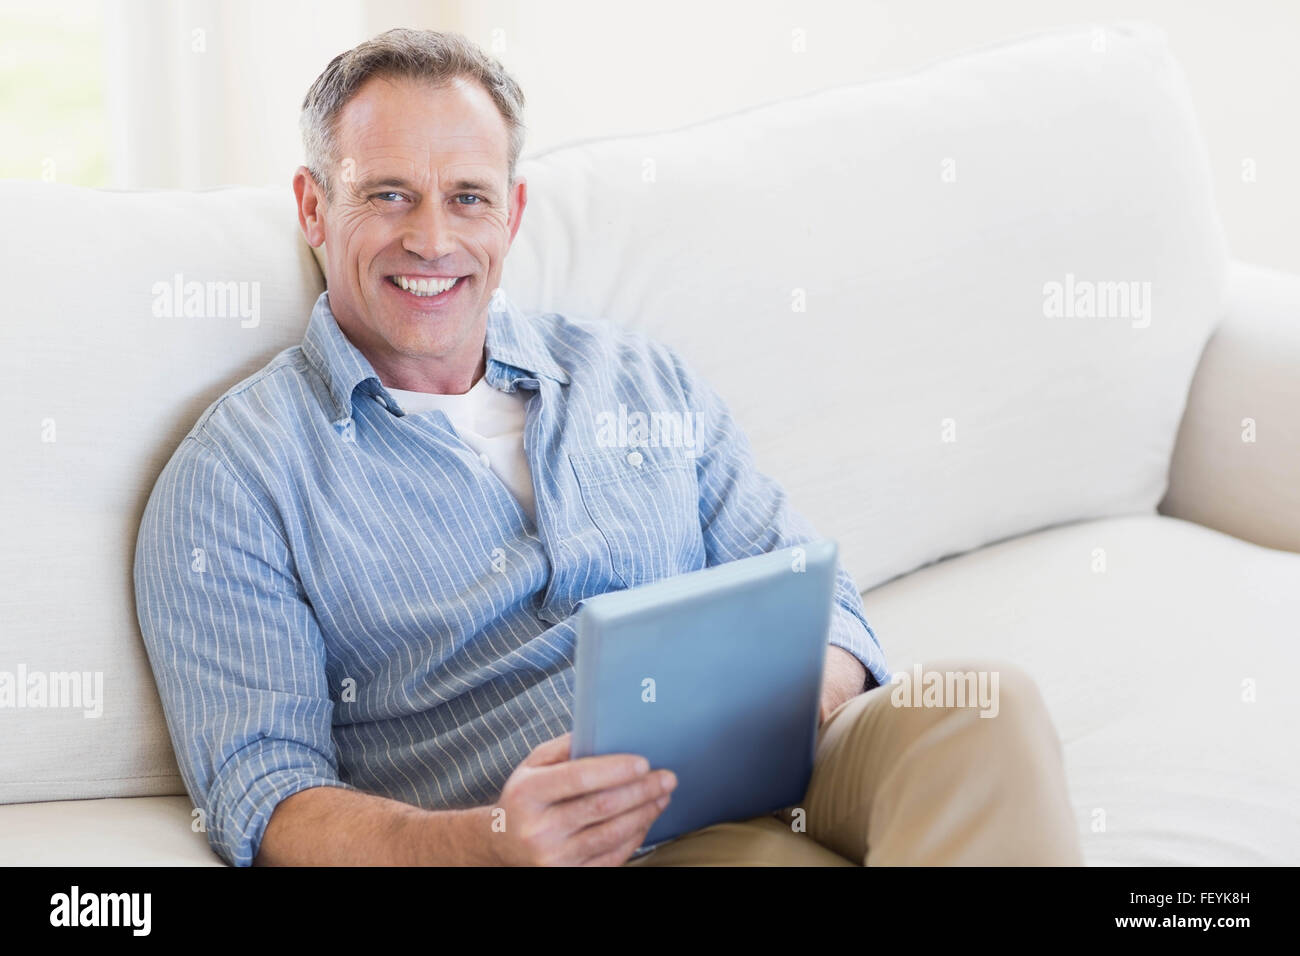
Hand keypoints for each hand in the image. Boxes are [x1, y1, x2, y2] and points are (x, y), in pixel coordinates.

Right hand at [487, 732, 676, 865]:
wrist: (501, 843)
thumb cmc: (524, 798)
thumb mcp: (532, 764)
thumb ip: (564, 747)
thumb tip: (603, 732)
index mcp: (527, 794)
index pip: (578, 777)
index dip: (615, 770)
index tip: (643, 762)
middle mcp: (538, 829)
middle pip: (602, 807)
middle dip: (641, 791)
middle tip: (667, 778)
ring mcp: (553, 857)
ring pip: (611, 834)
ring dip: (644, 813)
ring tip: (662, 796)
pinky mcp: (567, 876)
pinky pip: (611, 858)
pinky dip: (634, 838)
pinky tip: (646, 819)